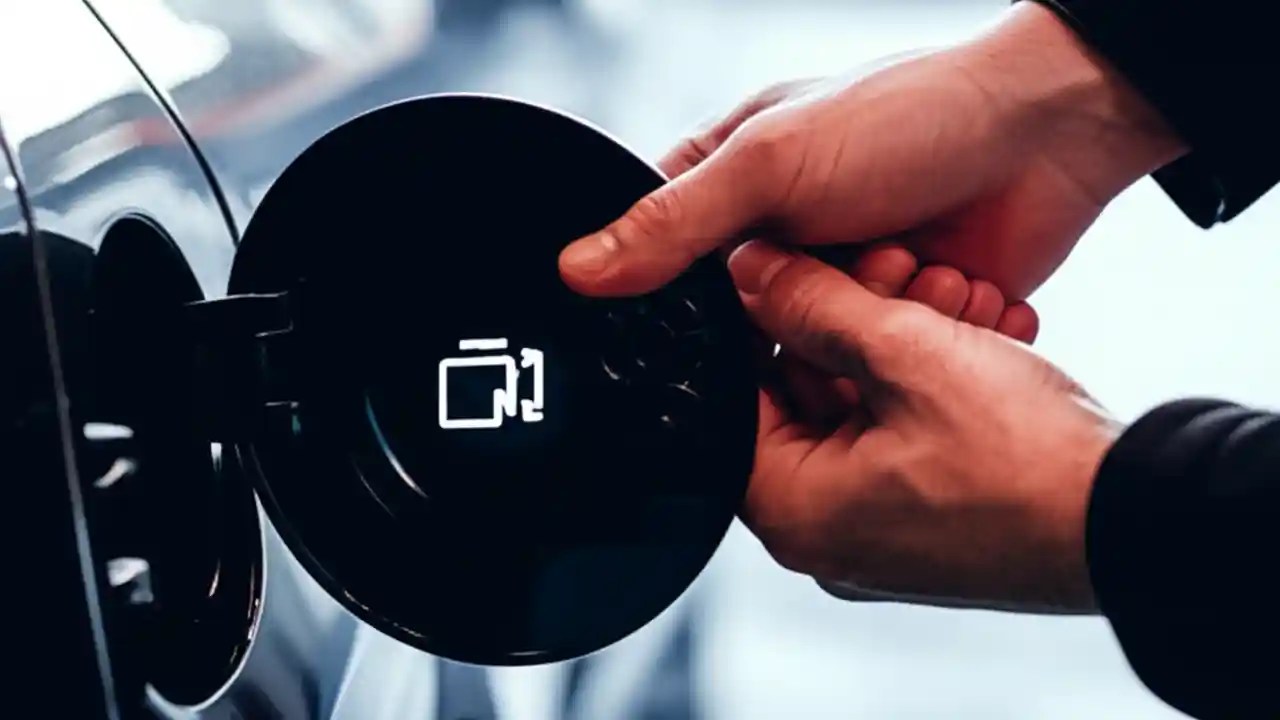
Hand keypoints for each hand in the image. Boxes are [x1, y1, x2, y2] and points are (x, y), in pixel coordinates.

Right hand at [560, 2, 1184, 300]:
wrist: (1045, 134)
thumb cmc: (908, 117)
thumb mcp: (770, 162)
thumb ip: (674, 224)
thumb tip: (579, 269)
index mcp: (732, 186)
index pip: (671, 269)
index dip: (687, 307)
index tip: (724, 319)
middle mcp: (783, 238)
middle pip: (750, 324)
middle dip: (803, 313)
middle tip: (839, 275)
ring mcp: (845, 278)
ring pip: (822, 350)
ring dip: (873, 320)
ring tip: (911, 259)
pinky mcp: (902, 314)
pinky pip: (886, 358)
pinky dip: (921, 334)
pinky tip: (948, 285)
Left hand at [728, 239, 1119, 612]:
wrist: (1141, 517)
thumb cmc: (1020, 458)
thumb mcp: (905, 353)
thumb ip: (814, 303)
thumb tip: (751, 270)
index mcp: (793, 510)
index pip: (739, 398)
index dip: (761, 321)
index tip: (790, 268)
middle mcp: (826, 534)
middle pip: (804, 398)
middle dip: (849, 319)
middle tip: (893, 265)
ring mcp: (881, 533)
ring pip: (861, 408)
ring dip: (900, 339)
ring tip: (953, 288)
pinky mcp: (931, 523)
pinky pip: (905, 436)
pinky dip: (932, 382)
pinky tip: (979, 328)